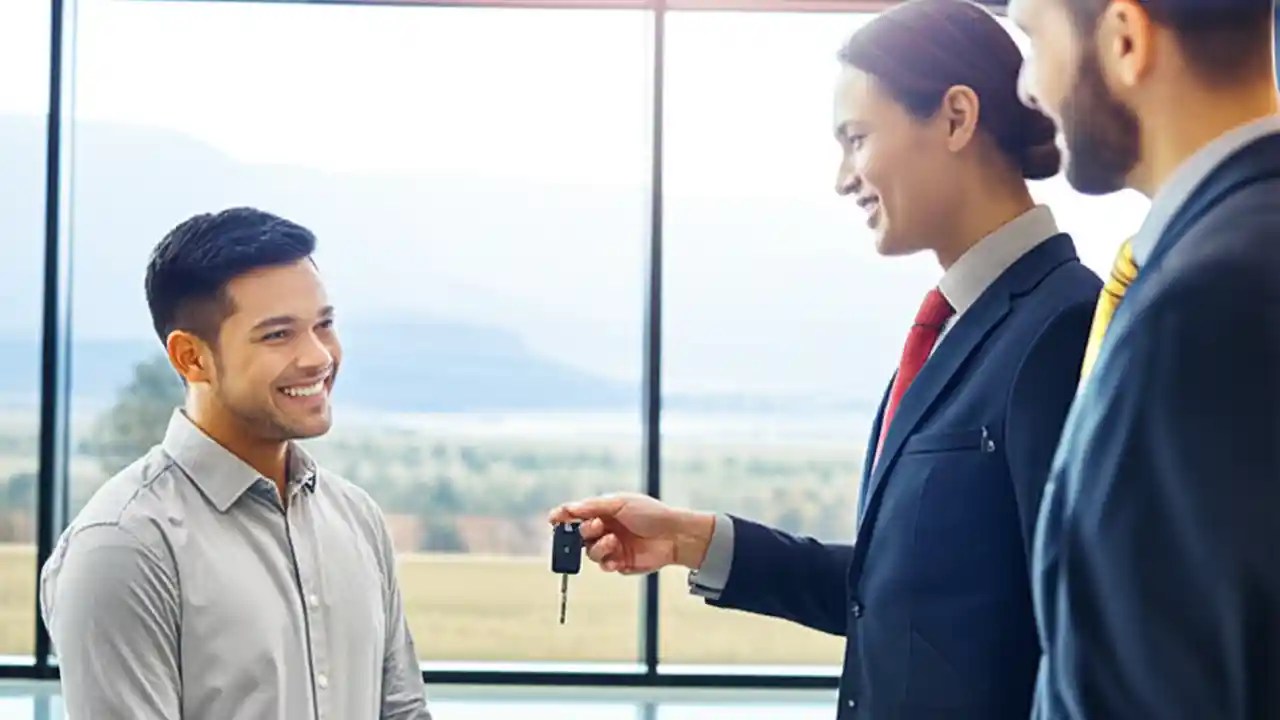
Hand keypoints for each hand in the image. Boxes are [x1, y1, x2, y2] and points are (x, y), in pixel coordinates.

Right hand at [547, 492, 714, 574]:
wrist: (674, 535)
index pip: (576, 515)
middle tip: (596, 527)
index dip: (563, 517)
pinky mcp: (621, 563)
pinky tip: (616, 558)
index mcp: (603, 512)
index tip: (554, 519)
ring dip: (597, 547)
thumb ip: (593, 506)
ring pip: (590, 552)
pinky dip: (607, 562)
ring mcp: (612, 547)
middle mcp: (605, 530)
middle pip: (579, 535)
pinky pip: (605, 566)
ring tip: (613, 541)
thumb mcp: (620, 503)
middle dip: (583, 531)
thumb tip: (568, 507)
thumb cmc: (651, 514)